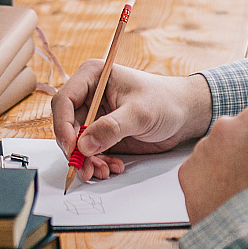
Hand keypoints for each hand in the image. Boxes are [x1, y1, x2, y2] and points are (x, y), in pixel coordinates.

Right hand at [49, 63, 212, 179]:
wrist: (184, 114)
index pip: (64, 100)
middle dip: (75, 150)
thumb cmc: (165, 101)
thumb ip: (111, 128)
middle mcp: (89, 96)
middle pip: (66, 126)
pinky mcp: (102, 134)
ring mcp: (95, 116)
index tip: (72, 147)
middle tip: (86, 168)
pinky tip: (113, 167)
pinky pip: (90, 153)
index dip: (63, 125)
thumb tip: (84, 145)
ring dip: (86, 161)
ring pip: (77, 143)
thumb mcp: (139, 113)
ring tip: (103, 171)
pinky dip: (98, 163)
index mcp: (92, 77)